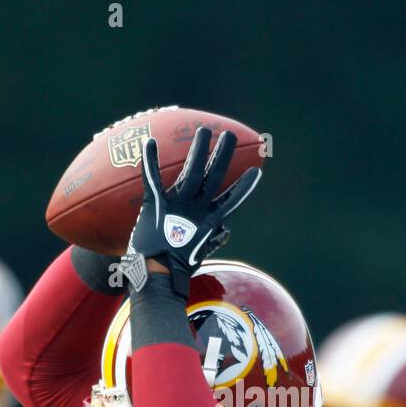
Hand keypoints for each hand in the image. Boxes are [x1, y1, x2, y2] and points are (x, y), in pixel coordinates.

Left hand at [120, 127, 261, 295]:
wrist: (157, 276)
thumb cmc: (176, 269)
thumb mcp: (199, 254)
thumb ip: (213, 240)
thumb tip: (226, 231)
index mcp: (209, 222)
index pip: (231, 200)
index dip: (243, 187)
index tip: (256, 172)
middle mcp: (196, 209)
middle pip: (215, 176)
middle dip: (224, 155)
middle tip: (231, 135)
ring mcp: (177, 205)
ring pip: (192, 170)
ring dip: (199, 149)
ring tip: (205, 130)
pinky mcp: (155, 204)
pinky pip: (153, 177)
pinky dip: (150, 160)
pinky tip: (150, 142)